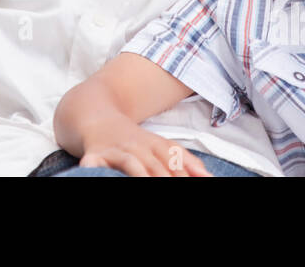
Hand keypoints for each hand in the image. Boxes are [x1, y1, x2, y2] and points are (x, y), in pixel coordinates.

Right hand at [78, 118, 213, 176]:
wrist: (94, 115)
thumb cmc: (132, 141)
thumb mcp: (159, 146)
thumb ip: (185, 161)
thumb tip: (209, 176)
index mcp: (155, 145)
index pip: (175, 159)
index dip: (185, 171)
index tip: (201, 183)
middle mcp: (137, 147)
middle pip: (156, 165)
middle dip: (168, 179)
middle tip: (178, 189)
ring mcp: (116, 150)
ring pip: (131, 164)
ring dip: (141, 175)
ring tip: (148, 183)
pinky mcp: (94, 155)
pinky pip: (95, 164)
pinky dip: (95, 169)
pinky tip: (98, 173)